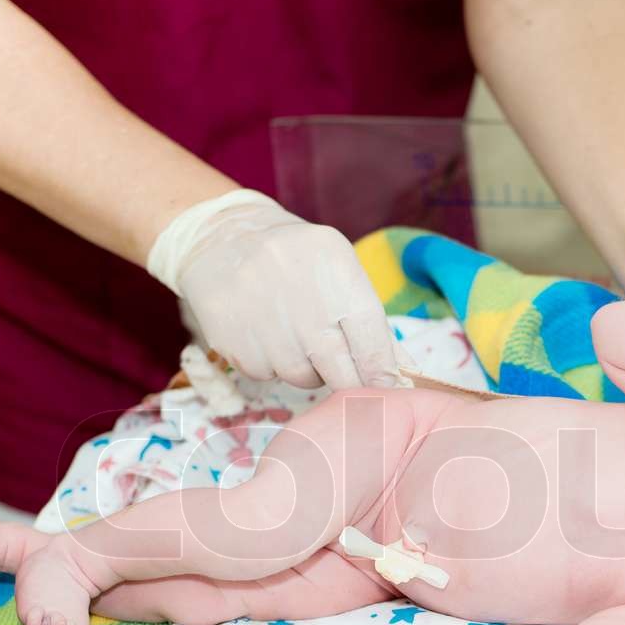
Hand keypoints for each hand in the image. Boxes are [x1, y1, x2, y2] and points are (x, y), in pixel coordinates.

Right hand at [148, 190, 410, 389]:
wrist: (221, 236)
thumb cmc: (298, 260)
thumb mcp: (340, 273)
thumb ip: (372, 325)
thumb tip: (403, 375)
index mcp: (336, 270)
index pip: (372, 342)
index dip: (382, 374)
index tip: (386, 389)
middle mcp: (300, 295)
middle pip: (340, 370)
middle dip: (349, 381)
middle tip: (345, 371)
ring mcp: (262, 320)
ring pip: (303, 378)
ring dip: (307, 369)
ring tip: (294, 335)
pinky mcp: (231, 339)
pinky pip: (266, 374)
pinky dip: (271, 364)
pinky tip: (264, 333)